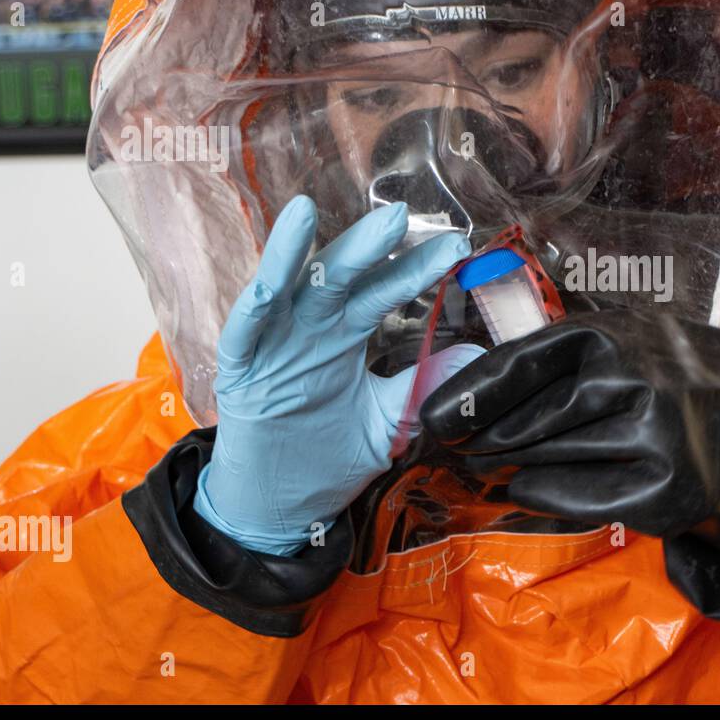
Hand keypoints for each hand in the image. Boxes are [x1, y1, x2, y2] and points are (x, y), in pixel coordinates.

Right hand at [193, 195, 481, 555]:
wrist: (278, 509)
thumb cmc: (327, 458)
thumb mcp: (390, 422)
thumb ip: (425, 387)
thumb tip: (479, 357)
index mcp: (344, 336)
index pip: (383, 291)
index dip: (416, 268)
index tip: (455, 246)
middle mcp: (309, 330)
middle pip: (338, 277)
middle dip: (367, 246)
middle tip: (400, 214)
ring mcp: (272, 347)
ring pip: (284, 290)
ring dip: (294, 253)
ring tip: (305, 210)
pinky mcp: (240, 373)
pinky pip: (244, 333)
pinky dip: (253, 306)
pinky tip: (266, 282)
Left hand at [419, 311, 719, 565]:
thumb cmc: (668, 386)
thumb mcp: (625, 345)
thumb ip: (563, 360)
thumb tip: (472, 392)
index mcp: (619, 330)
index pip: (526, 360)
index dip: (473, 392)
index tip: (433, 418)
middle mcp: (640, 374)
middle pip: (534, 415)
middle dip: (487, 437)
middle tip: (458, 451)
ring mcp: (658, 430)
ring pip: (554, 455)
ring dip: (516, 464)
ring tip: (492, 466)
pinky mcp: (669, 485)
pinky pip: (581, 495)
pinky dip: (547, 493)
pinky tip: (528, 487)